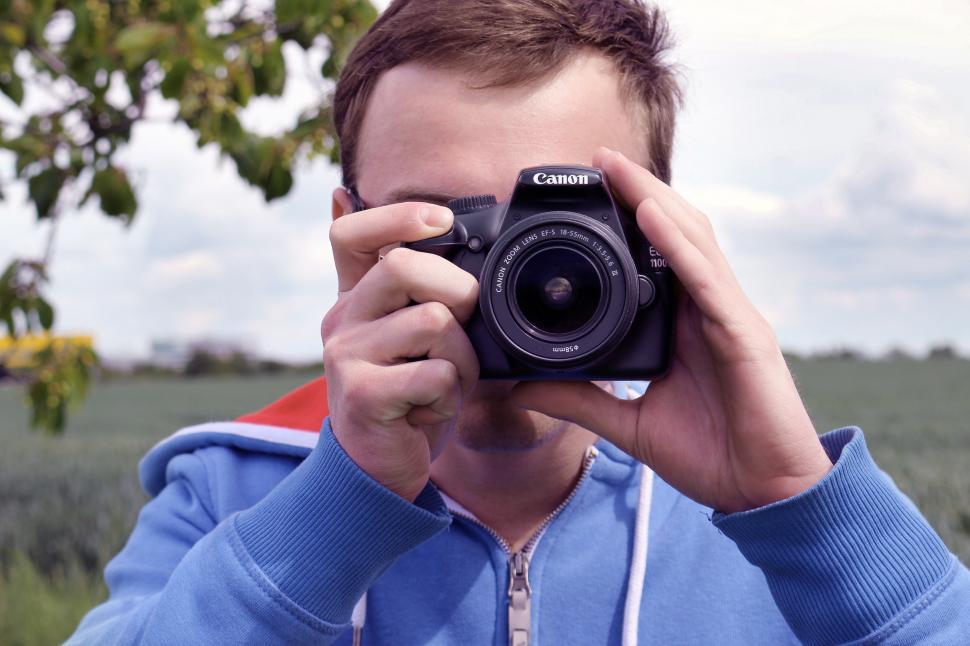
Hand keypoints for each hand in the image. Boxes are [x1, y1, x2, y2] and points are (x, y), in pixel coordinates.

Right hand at [322, 199, 479, 501]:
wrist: (380, 470)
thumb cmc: (409, 397)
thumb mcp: (414, 338)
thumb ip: (417, 289)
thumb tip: (410, 217)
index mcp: (355, 298)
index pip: (352, 234)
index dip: (396, 216)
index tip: (442, 218)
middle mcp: (341, 319)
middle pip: (404, 267)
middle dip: (457, 291)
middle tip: (465, 326)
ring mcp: (346, 356)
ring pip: (434, 322)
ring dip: (461, 358)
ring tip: (444, 382)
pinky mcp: (362, 394)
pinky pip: (436, 374)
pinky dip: (451, 395)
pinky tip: (431, 409)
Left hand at [511, 148, 831, 512]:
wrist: (761, 494)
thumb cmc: (710, 455)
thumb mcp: (628, 423)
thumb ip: (580, 400)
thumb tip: (523, 387)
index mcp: (684, 324)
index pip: (656, 257)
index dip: (628, 221)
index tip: (587, 194)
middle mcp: (708, 309)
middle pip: (675, 233)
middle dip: (638, 192)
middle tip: (597, 160)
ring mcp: (728, 316)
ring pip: (694, 241)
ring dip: (655, 199)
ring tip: (617, 167)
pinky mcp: (744, 334)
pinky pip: (707, 278)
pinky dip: (677, 244)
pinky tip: (650, 215)